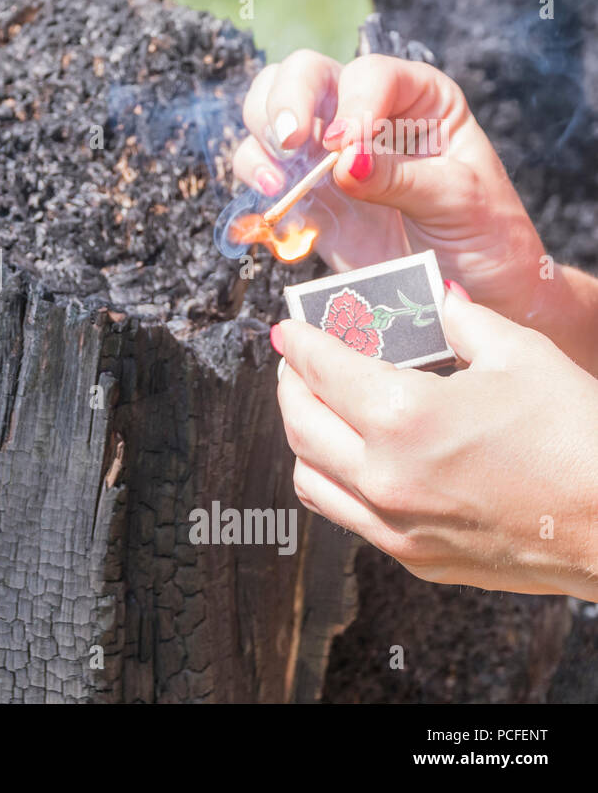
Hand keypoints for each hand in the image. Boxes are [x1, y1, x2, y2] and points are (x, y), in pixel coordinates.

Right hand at [235, 51, 546, 326]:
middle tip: (289, 143)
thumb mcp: (460, 200)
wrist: (472, 292)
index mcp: (418, 98)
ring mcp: (327, 153)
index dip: (352, 104)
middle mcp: (365, 113)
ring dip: (262, 142)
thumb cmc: (483, 236)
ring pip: (267, 113)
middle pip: (304, 74)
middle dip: (286, 102)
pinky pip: (260, 171)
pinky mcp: (305, 194)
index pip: (370, 76)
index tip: (344, 144)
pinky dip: (254, 184)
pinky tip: (275, 207)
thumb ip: (402, 178)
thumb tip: (345, 162)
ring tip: (280, 184)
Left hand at [273, 286, 597, 599]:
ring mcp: (392, 522)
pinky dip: (330, 478)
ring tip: (320, 408)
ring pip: (307, 473)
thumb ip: (463, 322)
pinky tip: (352, 457)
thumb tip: (439, 301)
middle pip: (298, 421)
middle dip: (291, 384)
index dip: (298, 342)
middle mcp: (383, 474)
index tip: (288, 330)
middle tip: (300, 363)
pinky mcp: (409, 556)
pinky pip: (341, 512)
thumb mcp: (521, 356)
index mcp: (402, 416)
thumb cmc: (580, 440)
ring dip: (302, 434)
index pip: (320, 368)